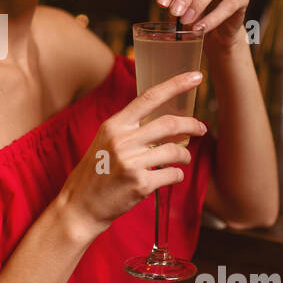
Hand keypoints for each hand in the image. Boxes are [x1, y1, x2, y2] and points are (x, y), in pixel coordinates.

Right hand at [58, 69, 206, 237]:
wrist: (80, 206)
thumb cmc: (96, 173)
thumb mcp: (105, 141)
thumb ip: (130, 129)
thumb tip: (166, 123)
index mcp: (114, 125)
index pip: (149, 97)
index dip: (176, 84)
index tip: (196, 76)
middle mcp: (122, 140)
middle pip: (169, 123)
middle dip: (192, 124)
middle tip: (201, 129)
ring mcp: (131, 163)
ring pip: (175, 150)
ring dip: (185, 155)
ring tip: (183, 158)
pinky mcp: (140, 184)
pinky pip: (172, 174)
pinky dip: (177, 175)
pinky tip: (173, 176)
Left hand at [155, 0, 251, 54]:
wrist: (218, 32)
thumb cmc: (196, 15)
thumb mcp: (180, 10)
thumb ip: (174, 5)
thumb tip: (168, 6)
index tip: (162, 4)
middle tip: (175, 12)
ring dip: (199, 2)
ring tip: (186, 20)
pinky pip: (229, 3)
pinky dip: (214, 17)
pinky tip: (202, 27)